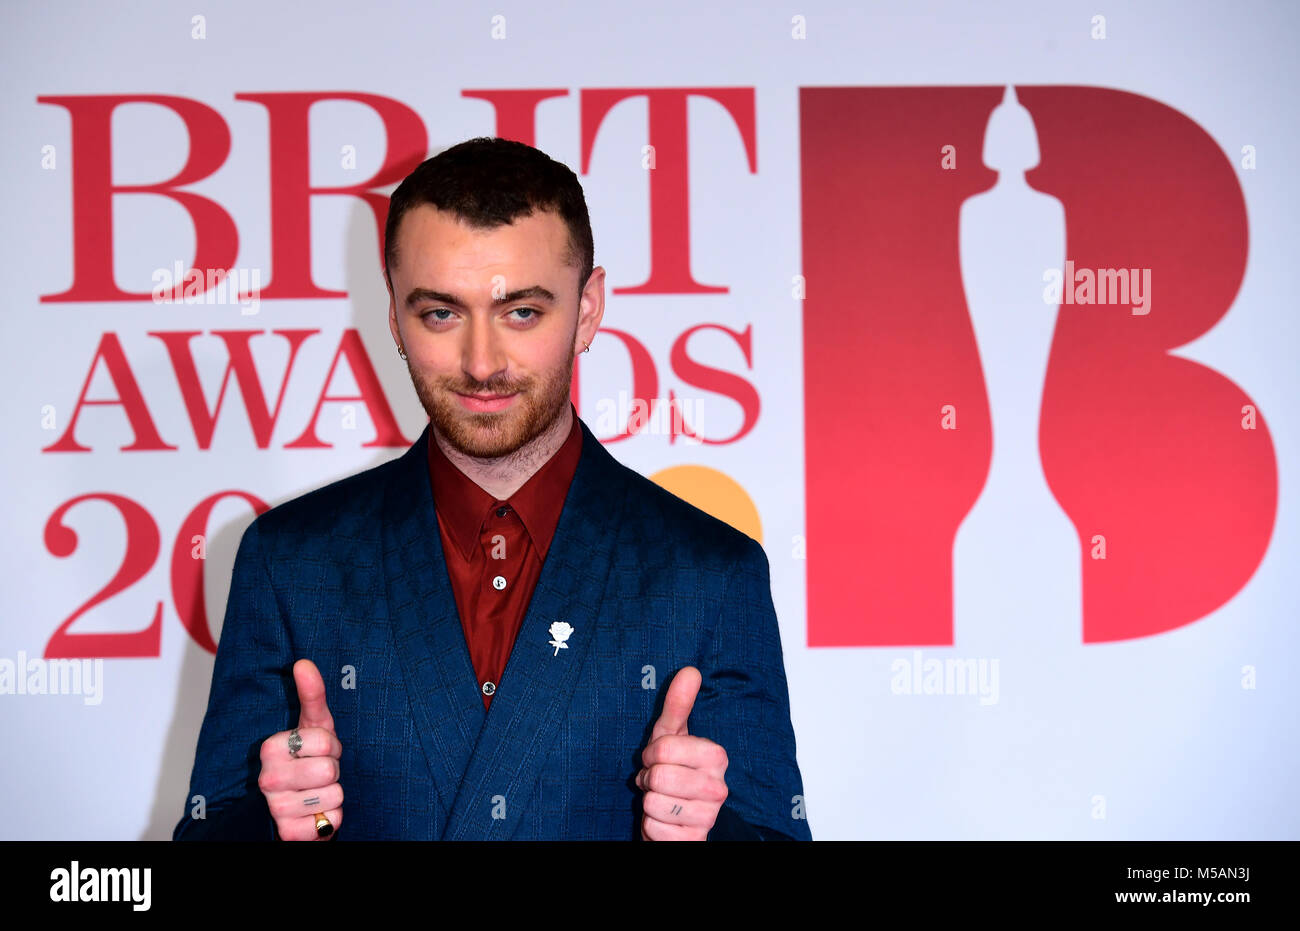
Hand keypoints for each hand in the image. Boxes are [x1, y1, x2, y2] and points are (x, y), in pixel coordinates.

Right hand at [257, 659, 342, 840]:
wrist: (301, 805)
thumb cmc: (309, 760)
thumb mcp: (314, 725)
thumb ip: (311, 694)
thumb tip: (304, 663)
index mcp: (270, 748)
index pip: (326, 742)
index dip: (332, 747)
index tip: (320, 750)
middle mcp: (268, 779)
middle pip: (329, 770)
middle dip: (334, 771)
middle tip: (321, 772)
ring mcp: (276, 808)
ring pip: (333, 796)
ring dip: (334, 794)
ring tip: (318, 790)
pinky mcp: (289, 834)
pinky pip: (331, 822)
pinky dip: (332, 818)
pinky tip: (318, 813)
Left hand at [636, 666, 728, 839]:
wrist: (676, 819)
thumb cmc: (672, 772)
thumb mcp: (671, 735)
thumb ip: (679, 704)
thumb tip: (690, 670)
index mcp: (717, 757)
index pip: (664, 748)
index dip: (651, 754)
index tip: (656, 758)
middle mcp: (719, 789)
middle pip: (658, 776)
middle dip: (649, 779)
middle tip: (657, 781)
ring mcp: (708, 818)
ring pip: (653, 804)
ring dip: (648, 802)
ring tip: (660, 799)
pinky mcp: (694, 841)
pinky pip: (653, 829)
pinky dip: (650, 827)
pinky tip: (663, 821)